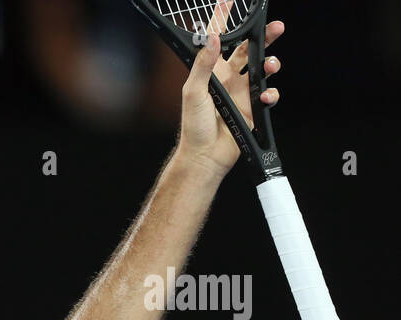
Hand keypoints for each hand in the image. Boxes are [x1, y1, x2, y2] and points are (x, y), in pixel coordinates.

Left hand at [177, 3, 284, 180]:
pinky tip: (265, 99)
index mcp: (211, 72)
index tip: (229, 1)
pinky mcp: (252, 107)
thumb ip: (202, 65)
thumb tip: (209, 38)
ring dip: (270, 64)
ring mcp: (241, 92)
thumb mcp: (193, 91)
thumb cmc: (193, 126)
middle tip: (275, 28)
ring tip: (271, 66)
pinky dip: (271, 94)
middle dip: (263, 37)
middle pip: (248, 49)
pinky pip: (269, 94)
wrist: (205, 155)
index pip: (216, 40)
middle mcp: (227, 79)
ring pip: (262, 69)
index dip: (222, 20)